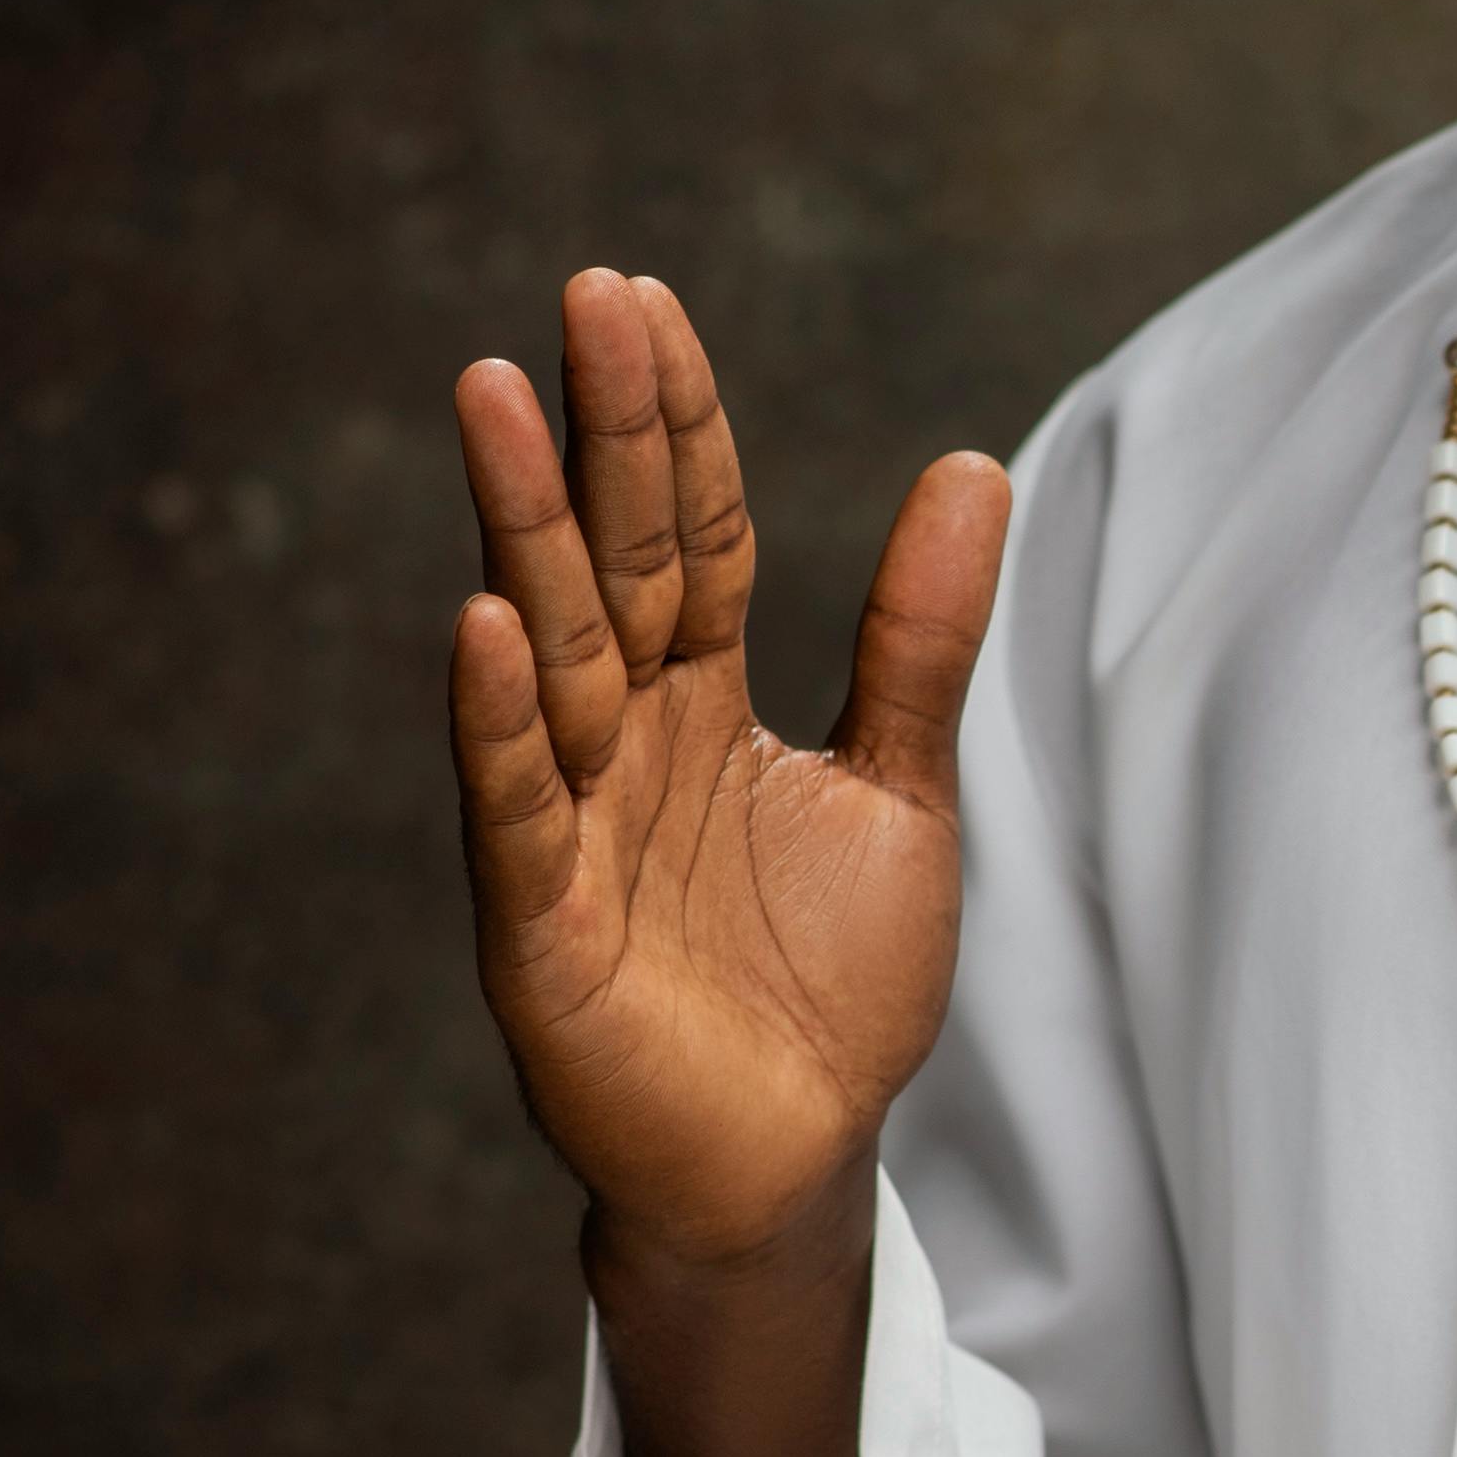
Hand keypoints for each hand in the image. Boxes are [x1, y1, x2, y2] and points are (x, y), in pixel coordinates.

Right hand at [449, 269, 1006, 1265]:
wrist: (793, 1162)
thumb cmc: (829, 984)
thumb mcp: (901, 788)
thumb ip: (920, 639)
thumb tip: (973, 463)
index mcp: (701, 699)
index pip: (688, 531)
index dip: (675, 423)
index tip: (646, 300)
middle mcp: (624, 741)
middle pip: (610, 560)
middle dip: (599, 431)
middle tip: (585, 294)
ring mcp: (574, 826)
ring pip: (548, 653)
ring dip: (522, 528)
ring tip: (498, 396)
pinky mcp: (545, 929)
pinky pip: (521, 808)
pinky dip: (501, 718)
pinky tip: (483, 623)